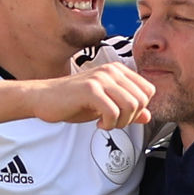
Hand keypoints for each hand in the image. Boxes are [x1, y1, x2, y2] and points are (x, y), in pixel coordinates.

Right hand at [32, 65, 154, 129]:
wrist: (44, 99)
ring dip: (121, 122)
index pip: (148, 90)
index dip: (140, 109)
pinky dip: (110, 124)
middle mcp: (112, 70)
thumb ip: (127, 109)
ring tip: (106, 123)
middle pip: (142, 100)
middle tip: (114, 122)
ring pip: (131, 106)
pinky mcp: (90, 89)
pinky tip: (99, 124)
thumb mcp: (105, 106)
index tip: (123, 115)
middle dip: (131, 118)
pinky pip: (114, 112)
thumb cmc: (74, 102)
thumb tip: (148, 117)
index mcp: (118, 70)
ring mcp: (101, 78)